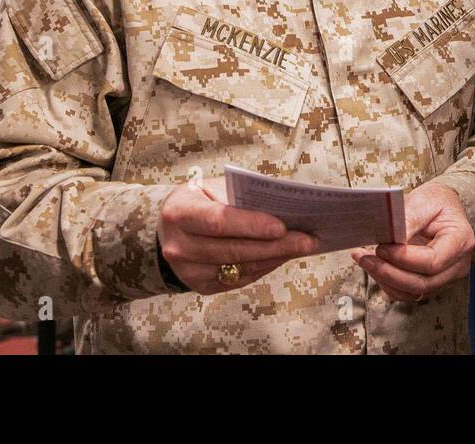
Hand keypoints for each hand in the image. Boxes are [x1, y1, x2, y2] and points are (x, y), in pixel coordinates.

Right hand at [157, 176, 318, 294]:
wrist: (166, 231)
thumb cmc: (196, 202)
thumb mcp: (209, 188)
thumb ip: (239, 194)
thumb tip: (283, 201)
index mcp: (180, 213)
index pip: (219, 221)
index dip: (251, 225)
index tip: (282, 226)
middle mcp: (180, 246)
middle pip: (234, 249)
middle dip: (276, 245)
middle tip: (308, 240)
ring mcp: (189, 271)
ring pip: (241, 267)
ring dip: (276, 257)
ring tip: (304, 246)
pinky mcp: (201, 286)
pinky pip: (240, 278)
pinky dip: (265, 266)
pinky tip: (284, 255)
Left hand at [352, 182, 474, 302]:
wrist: (444, 208)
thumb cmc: (437, 202)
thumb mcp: (424, 200)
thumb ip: (408, 219)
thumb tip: (391, 240)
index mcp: (460, 241)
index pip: (432, 261)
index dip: (403, 259)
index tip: (382, 247)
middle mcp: (457, 265)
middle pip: (422, 283)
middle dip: (389, 273)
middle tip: (366, 258)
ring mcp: (446, 277)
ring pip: (413, 292)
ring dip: (385, 280)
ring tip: (365, 261)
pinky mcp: (432, 283)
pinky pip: (408, 293)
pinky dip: (388, 283)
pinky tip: (375, 267)